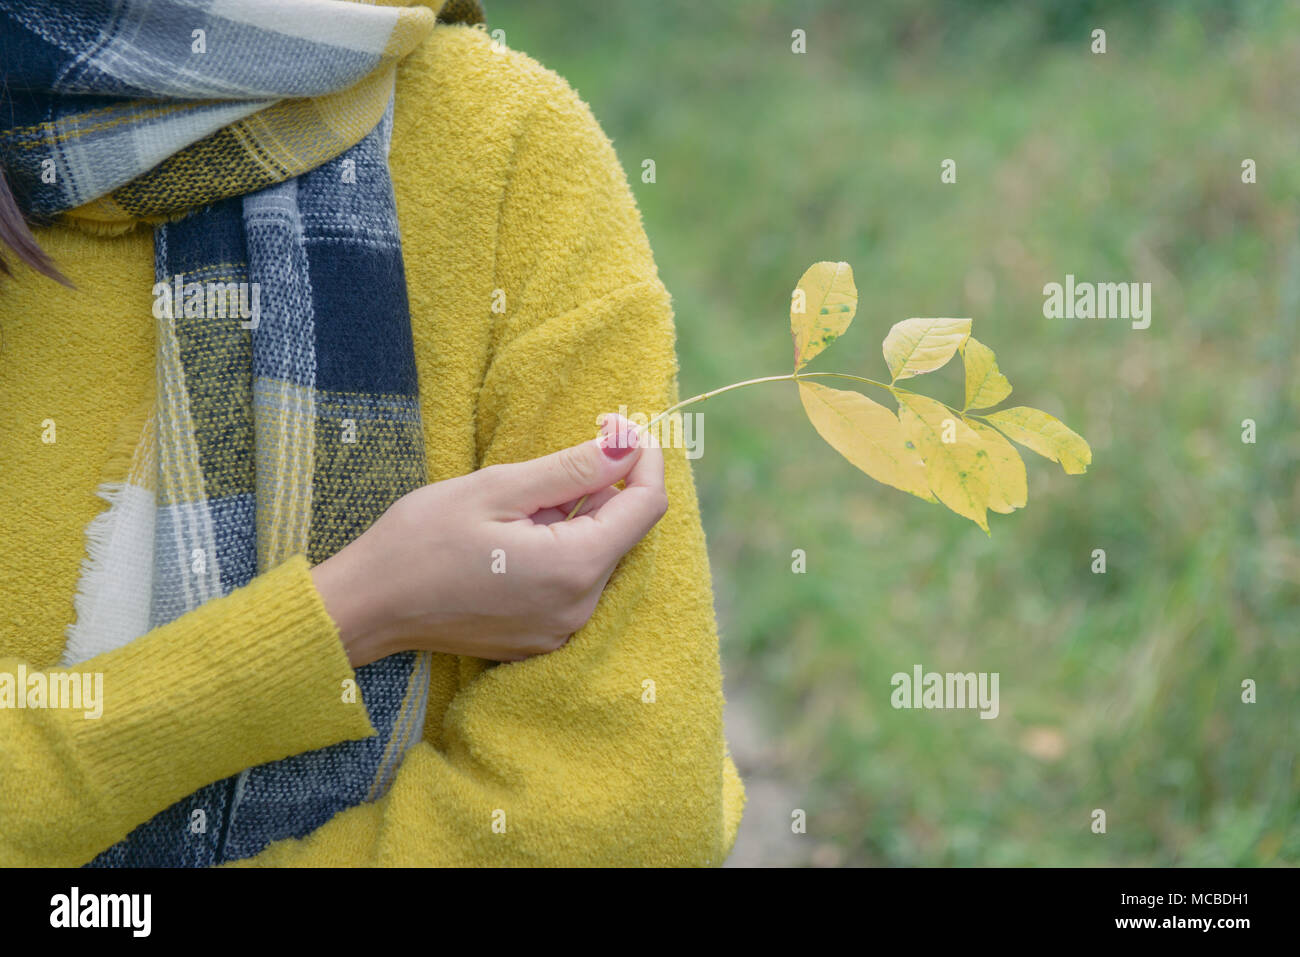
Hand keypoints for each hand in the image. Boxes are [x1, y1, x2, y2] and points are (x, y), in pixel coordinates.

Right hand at [310, 415, 665, 664]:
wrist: (367, 605)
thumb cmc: (421, 539)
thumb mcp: (498, 488)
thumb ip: (573, 468)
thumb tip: (630, 445)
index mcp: (573, 569)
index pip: (646, 506)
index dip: (642, 459)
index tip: (618, 426)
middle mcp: (579, 608)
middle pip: (624, 532)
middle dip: (604, 487)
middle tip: (556, 455)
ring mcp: (561, 630)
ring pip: (599, 555)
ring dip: (578, 519)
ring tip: (520, 505)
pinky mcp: (542, 638)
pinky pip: (574, 582)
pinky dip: (561, 548)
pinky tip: (515, 536)